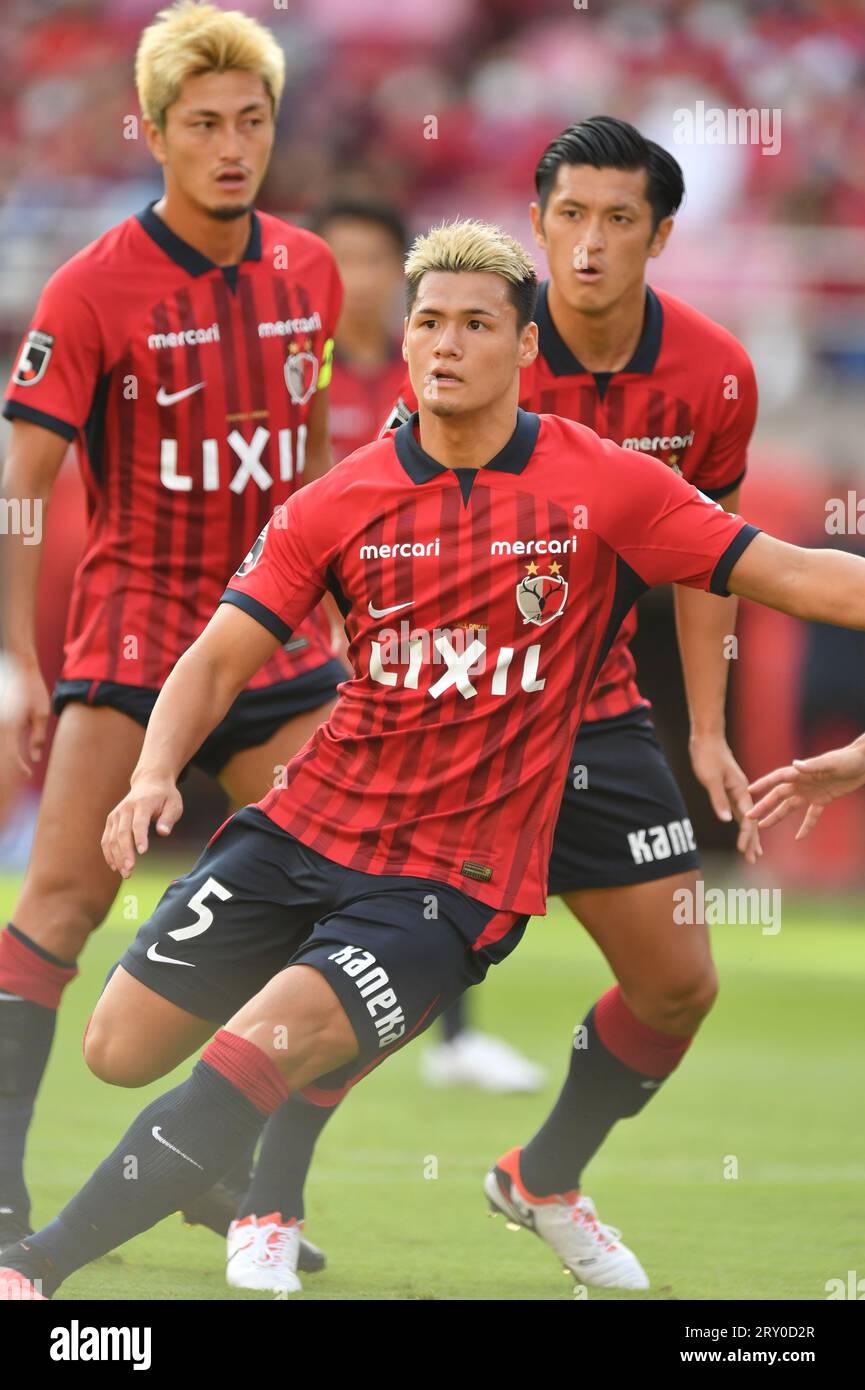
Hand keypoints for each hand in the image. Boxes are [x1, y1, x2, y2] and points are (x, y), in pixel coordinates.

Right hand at [5, 658, 49, 774]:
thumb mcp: (41, 715)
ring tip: (19, 765)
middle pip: (2, 753)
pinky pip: (2, 737)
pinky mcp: (0, 718)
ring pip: (2, 746)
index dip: (19, 768)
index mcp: (10, 726)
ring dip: (8, 756)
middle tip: (22, 775)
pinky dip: (7, 746)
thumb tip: (35, 759)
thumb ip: (37, 738)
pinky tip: (14, 750)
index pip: (11, 755)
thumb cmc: (33, 691)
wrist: (20, 670)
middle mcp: (0, 725)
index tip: (28, 774)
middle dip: (10, 766)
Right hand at [102, 776, 183, 877]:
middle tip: (130, 870)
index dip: (140, 837)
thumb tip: (163, 832)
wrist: (149, 782)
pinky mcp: (111, 820)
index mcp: (142, 803)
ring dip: (116, 857)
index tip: (143, 852)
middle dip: (125, 853)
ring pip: (111, 838)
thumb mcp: (174, 804)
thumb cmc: (165, 796)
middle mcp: (125, 809)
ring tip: (125, 873)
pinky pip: (106, 839)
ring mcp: (116, 814)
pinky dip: (108, 853)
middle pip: (122, 833)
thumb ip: (168, 819)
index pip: (139, 822)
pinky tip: (114, 866)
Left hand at [689, 732, 761, 864]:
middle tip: (753, 860)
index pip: (747, 818)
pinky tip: (743, 830)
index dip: (745, 836)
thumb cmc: (708, 756)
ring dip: (749, 835)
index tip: (742, 851)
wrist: (707, 738)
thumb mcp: (710, 778)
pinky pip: (739, 810)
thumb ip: (718, 799)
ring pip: (746, 817)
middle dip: (752, 841)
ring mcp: (738, 791)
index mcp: (741, 790)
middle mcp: (743, 792)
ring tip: (753, 851)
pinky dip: (742, 823)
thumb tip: (726, 821)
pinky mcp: (731, 788)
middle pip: (750, 821)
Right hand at [747, 742, 864, 838]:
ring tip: (763, 826)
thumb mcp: (830, 763)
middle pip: (779, 796)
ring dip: (777, 816)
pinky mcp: (823, 800)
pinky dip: (806, 826)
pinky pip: (812, 816)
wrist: (863, 763)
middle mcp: (802, 782)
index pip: (777, 779)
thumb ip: (812, 766)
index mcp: (801, 772)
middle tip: (750, 816)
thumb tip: (795, 765)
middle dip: (764, 806)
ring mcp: (811, 792)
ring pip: (790, 807)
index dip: (763, 784)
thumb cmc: (847, 759)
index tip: (748, 792)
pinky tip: (799, 837)